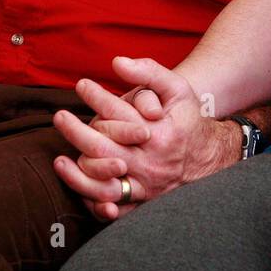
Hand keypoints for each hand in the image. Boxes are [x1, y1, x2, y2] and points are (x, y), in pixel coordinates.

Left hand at [52, 56, 239, 220]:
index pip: (116, 112)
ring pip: (101, 183)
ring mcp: (145, 185)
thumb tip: (117, 62)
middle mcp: (149, 162)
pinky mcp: (143, 202)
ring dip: (76, 173)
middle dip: (75, 131)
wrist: (211, 158)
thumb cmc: (189, 120)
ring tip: (58, 160)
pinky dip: (92, 202)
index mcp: (157, 133)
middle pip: (101, 148)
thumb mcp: (178, 89)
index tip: (81, 84)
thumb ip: (149, 72)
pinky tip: (79, 189)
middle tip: (59, 116)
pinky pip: (113, 208)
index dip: (95, 96)